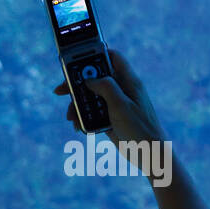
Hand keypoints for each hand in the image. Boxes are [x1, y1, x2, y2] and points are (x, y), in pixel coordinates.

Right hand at [52, 49, 166, 155]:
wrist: (149, 154)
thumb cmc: (140, 128)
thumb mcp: (121, 105)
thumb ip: (105, 87)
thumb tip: (90, 79)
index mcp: (128, 81)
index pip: (113, 57)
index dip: (95, 54)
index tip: (77, 59)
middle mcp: (121, 89)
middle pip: (95, 77)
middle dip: (77, 83)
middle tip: (61, 90)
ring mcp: (114, 104)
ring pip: (90, 96)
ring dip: (77, 105)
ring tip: (70, 117)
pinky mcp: (110, 117)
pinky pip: (91, 112)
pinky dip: (82, 117)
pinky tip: (78, 126)